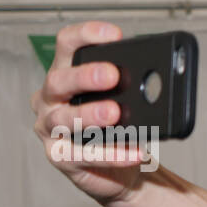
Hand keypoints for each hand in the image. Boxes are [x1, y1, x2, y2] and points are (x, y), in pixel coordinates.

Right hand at [29, 21, 152, 205]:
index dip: (86, 35)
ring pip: (64, 119)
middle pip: (59, 81)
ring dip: (91, 114)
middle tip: (112, 75)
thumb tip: (156, 78)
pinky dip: (110, 154)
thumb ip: (130, 87)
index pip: (66, 45)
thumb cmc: (118, 128)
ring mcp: (49, 129)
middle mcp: (49, 99)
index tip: (115, 35)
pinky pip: (83, 155)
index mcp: (64, 74)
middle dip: (85, 76)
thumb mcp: (124, 102)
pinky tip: (133, 152)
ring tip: (115, 113)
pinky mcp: (60, 158)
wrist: (121, 171)